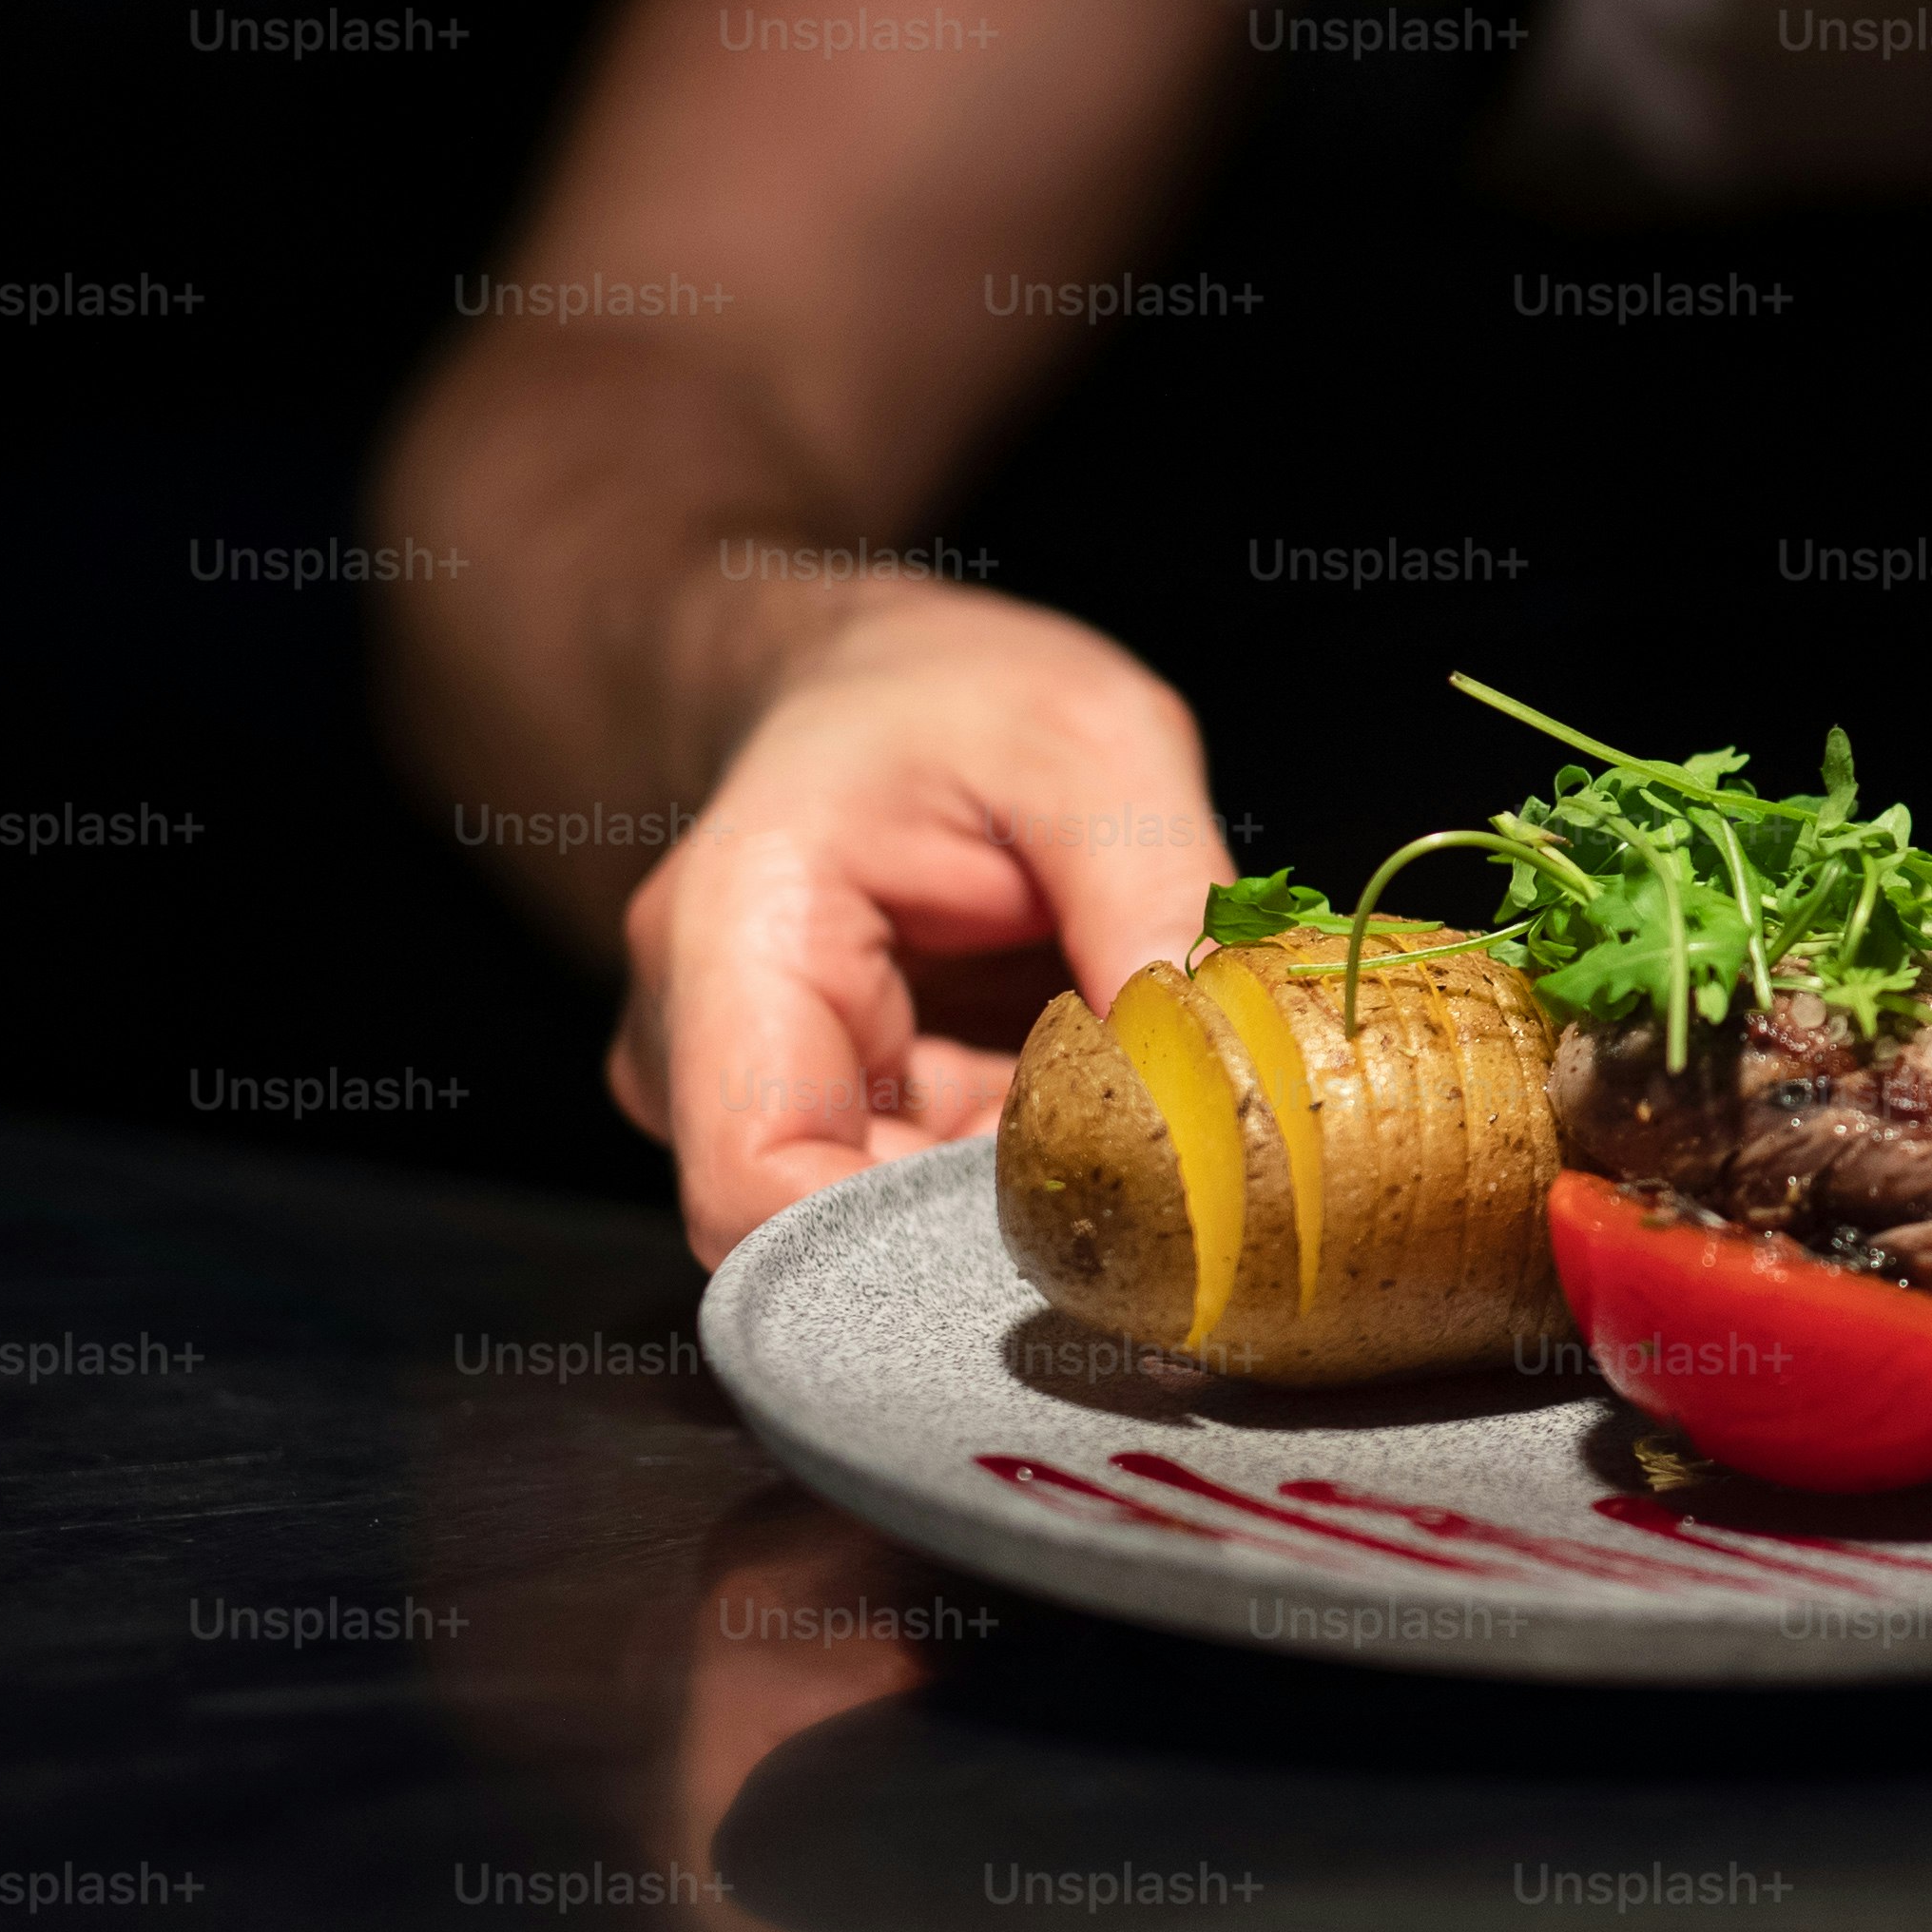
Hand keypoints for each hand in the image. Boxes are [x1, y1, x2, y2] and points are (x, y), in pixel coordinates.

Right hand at [613, 579, 1227, 1263]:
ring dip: (1031, 1191)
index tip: (1094, 1209)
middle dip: (1012, 1222)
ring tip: (1132, 1088)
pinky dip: (1028, 1167)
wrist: (879, 682)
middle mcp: (698, 1047)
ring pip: (896, 1234)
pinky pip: (928, 1198)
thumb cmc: (960, 692)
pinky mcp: (826, 1120)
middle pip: (837, 1236)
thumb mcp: (1095, 745)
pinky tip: (1093, 1088)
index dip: (924, 1248)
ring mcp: (754, 1094)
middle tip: (1169, 1162)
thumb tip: (1234, 1070)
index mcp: (729, 940)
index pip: (760, 1191)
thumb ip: (1159, 900)